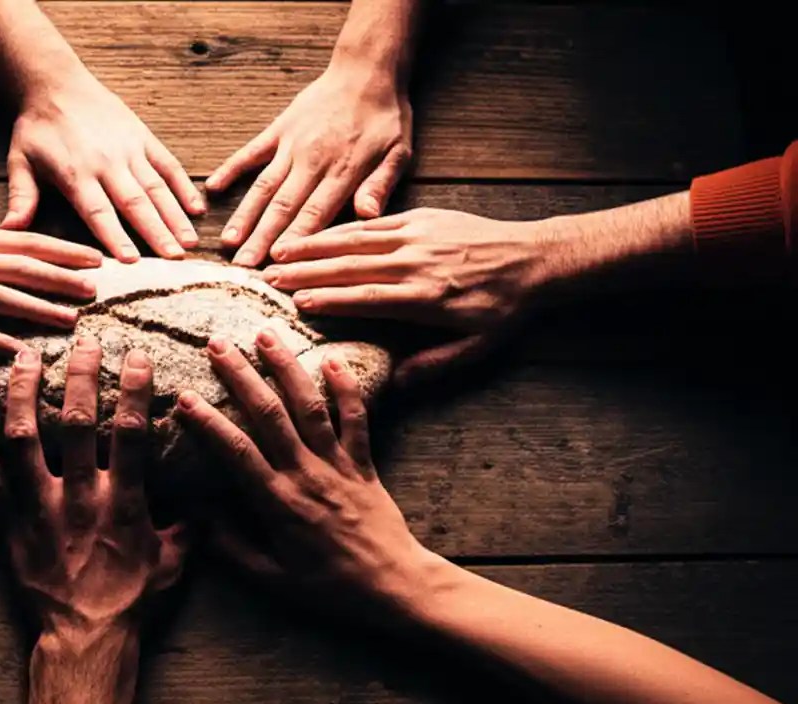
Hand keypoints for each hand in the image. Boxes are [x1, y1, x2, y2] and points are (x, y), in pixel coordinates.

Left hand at [0, 338, 186, 634]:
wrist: (85, 640)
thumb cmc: (131, 601)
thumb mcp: (172, 562)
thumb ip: (187, 525)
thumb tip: (207, 496)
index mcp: (122, 502)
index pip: (129, 433)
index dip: (133, 390)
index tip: (136, 354)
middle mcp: (79, 498)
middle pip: (75, 424)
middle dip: (80, 376)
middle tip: (82, 341)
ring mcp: (39, 510)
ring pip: (24, 441)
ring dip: (22, 394)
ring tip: (23, 357)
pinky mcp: (8, 528)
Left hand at [2, 73, 204, 260]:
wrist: (56, 82)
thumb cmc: (36, 128)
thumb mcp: (19, 162)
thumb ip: (20, 199)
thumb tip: (7, 233)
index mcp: (76, 173)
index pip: (98, 212)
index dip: (115, 236)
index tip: (132, 260)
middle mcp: (107, 162)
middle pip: (136, 204)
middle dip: (157, 233)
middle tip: (175, 260)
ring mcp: (130, 149)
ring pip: (157, 187)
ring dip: (176, 216)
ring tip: (191, 243)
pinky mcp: (144, 138)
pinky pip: (168, 165)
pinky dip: (184, 187)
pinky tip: (198, 209)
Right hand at [174, 330, 435, 617]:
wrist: (393, 587)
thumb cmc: (329, 587)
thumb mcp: (272, 580)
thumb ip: (232, 547)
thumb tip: (198, 514)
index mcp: (279, 503)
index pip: (236, 452)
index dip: (209, 422)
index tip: (185, 397)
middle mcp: (307, 475)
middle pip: (270, 415)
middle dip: (242, 375)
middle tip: (217, 343)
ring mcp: (338, 465)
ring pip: (310, 406)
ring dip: (286, 366)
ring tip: (266, 333)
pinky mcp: (364, 463)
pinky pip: (356, 419)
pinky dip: (346, 387)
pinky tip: (332, 357)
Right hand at [207, 68, 411, 266]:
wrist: (366, 70)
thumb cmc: (386, 117)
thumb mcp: (399, 152)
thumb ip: (380, 185)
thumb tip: (367, 217)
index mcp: (343, 171)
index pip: (315, 214)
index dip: (295, 241)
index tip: (277, 265)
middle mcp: (311, 161)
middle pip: (283, 207)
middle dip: (262, 239)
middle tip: (244, 268)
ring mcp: (291, 145)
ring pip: (263, 187)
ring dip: (244, 216)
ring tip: (228, 242)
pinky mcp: (278, 130)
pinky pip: (250, 152)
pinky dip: (230, 170)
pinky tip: (212, 190)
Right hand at [268, 208, 552, 384]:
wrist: (536, 258)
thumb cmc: (506, 308)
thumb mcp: (479, 347)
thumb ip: (435, 364)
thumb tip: (396, 384)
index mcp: (426, 297)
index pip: (368, 297)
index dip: (331, 299)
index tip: (296, 304)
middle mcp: (416, 262)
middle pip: (352, 265)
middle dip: (307, 270)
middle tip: (269, 278)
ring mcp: (417, 235)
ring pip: (355, 239)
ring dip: (314, 245)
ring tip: (279, 251)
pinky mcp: (421, 217)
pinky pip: (372, 222)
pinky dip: (340, 228)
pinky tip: (315, 232)